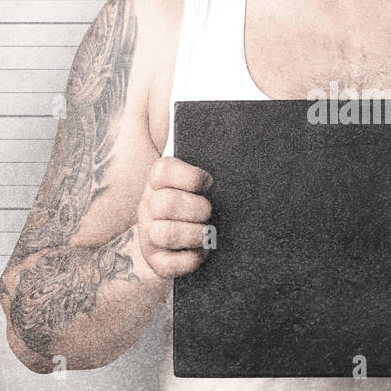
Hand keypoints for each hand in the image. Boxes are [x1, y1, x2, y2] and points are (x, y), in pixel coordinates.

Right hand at [137, 156, 214, 278]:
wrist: (178, 246)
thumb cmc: (198, 207)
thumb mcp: (200, 183)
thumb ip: (208, 164)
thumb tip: (241, 125)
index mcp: (158, 181)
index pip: (163, 170)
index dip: (189, 176)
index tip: (209, 183)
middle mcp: (148, 205)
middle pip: (165, 203)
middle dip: (196, 209)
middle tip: (209, 213)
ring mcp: (148, 234)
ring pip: (165, 233)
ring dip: (194, 235)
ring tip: (207, 235)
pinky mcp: (154, 260)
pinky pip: (168, 264)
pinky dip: (190, 261)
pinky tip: (201, 254)